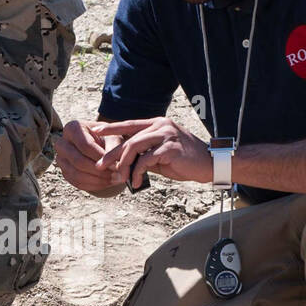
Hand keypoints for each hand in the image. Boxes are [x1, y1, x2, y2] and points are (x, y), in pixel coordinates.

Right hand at [55, 120, 126, 195]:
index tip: (117, 164)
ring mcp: (61, 159)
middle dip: (99, 171)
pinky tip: (107, 183)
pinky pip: (77, 183)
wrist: (99, 145)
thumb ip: (113, 149)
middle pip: (78, 161)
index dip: (101, 157)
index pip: (84, 145)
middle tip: (116, 175)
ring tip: (114, 180)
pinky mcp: (64, 172)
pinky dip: (93, 185)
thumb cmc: (107, 138)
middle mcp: (62, 143)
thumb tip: (115, 166)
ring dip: (97, 180)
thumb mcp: (113, 138)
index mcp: (72, 128)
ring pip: (76, 174)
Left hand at [90, 116, 212, 186]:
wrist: (210, 163)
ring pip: (134, 147)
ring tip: (121, 178)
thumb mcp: (161, 154)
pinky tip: (136, 182)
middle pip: (128, 138)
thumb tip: (125, 162)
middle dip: (112, 154)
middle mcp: (160, 126)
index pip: (129, 124)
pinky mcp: (170, 148)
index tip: (96, 130)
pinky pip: (146, 160)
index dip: (112, 127)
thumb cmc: (185, 160)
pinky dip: (137, 172)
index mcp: (157, 124)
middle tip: (100, 166)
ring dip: (124, 164)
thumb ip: (145, 153)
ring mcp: (166, 135)